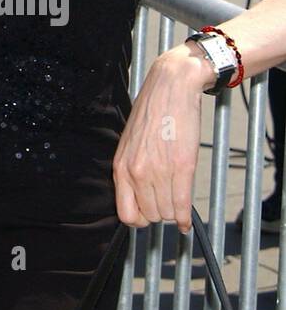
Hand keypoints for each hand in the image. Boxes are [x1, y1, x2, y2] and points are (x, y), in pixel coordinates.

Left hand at [113, 45, 209, 232]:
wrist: (170, 89)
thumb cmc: (151, 114)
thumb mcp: (129, 144)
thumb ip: (131, 170)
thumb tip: (139, 197)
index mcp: (121, 167)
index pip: (126, 214)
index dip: (140, 219)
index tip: (149, 213)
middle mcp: (137, 172)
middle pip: (151, 216)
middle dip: (160, 214)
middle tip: (167, 202)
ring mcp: (159, 171)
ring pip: (168, 214)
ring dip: (174, 212)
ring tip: (177, 199)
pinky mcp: (182, 167)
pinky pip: (182, 206)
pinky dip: (186, 218)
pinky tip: (188, 220)